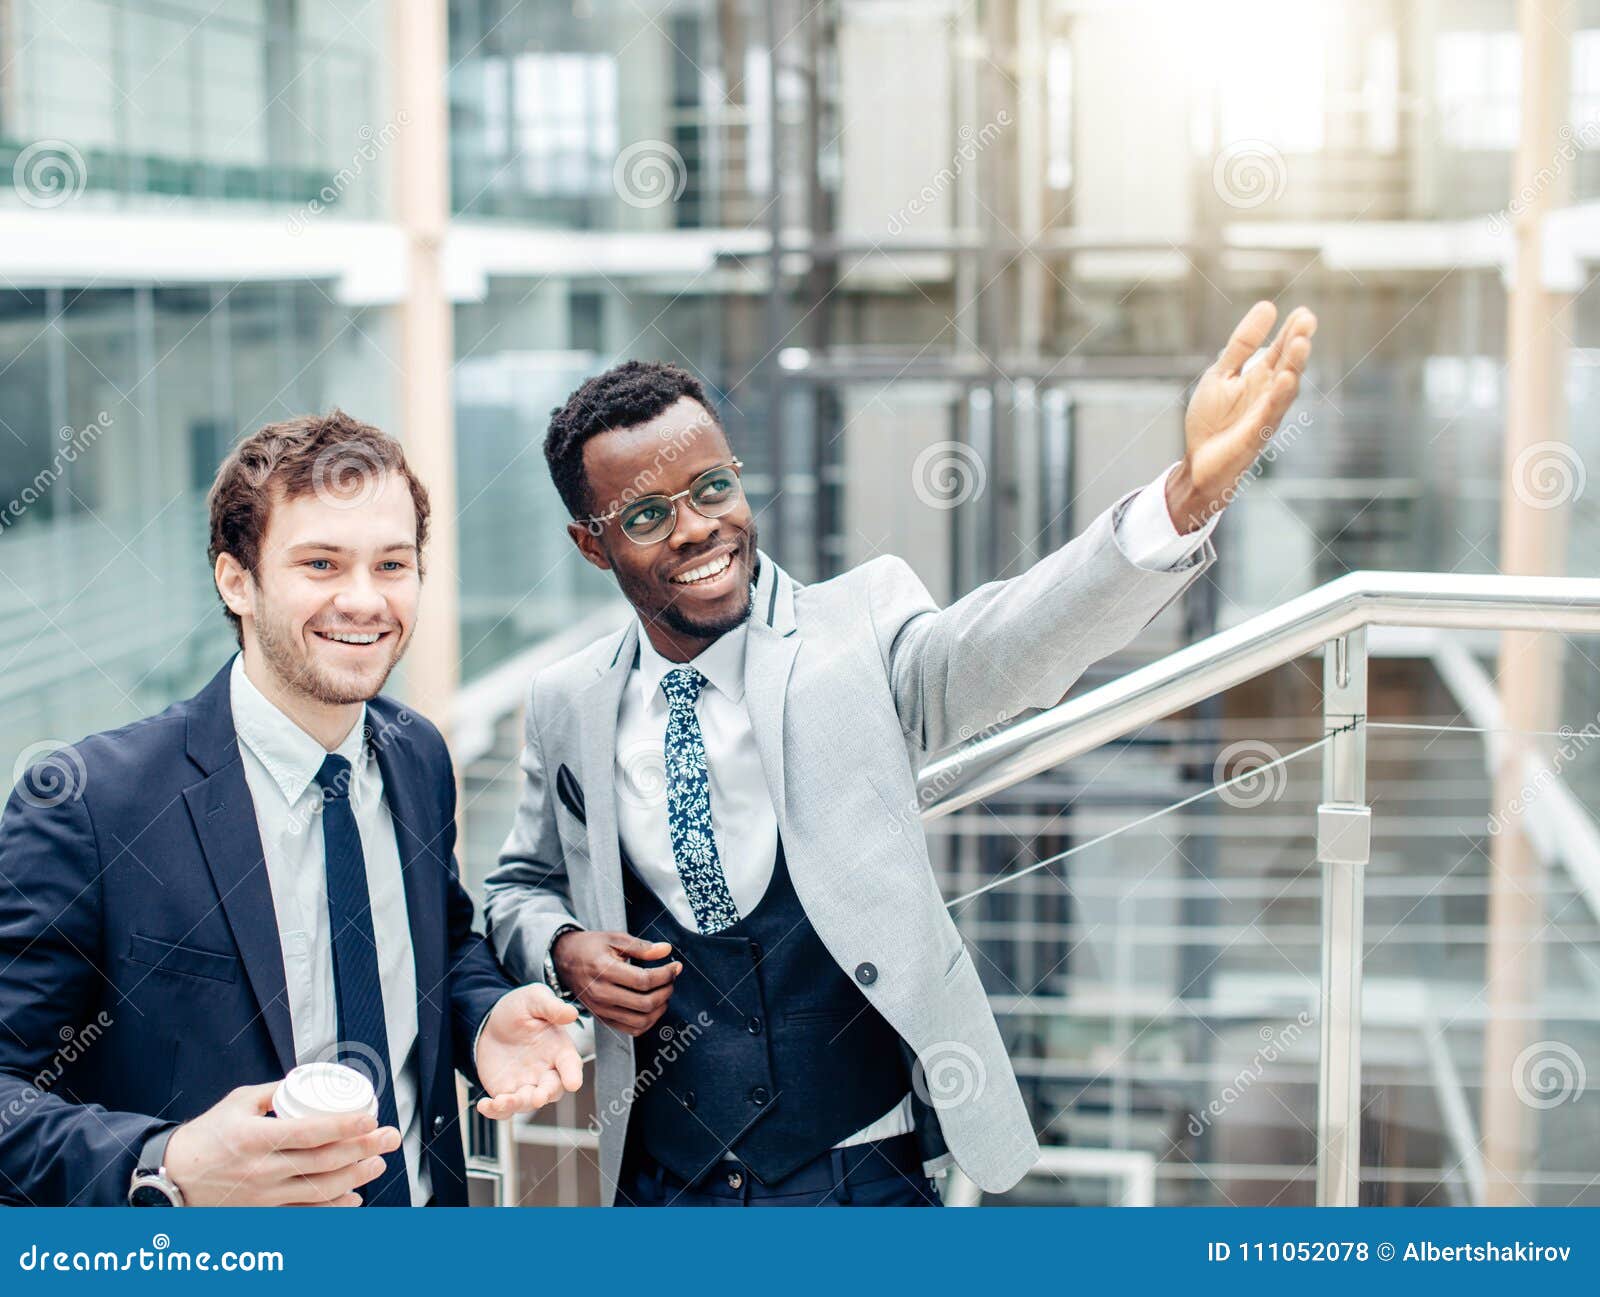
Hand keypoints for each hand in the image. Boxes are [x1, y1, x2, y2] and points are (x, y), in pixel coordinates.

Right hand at [163, 1082, 399, 1205]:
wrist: (172, 1178)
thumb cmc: (205, 1136)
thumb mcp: (238, 1102)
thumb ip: (276, 1092)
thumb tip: (310, 1081)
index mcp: (255, 1138)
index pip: (311, 1133)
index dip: (345, 1126)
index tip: (370, 1118)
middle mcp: (262, 1171)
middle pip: (324, 1162)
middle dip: (364, 1149)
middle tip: (389, 1137)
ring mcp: (263, 1197)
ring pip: (321, 1191)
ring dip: (356, 1177)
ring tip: (378, 1162)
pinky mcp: (263, 1214)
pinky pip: (306, 1214)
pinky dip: (333, 1208)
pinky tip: (353, 1197)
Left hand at [474, 983, 585, 1118]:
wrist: (490, 1022)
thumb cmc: (519, 1009)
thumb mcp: (534, 999)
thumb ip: (551, 1006)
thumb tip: (571, 1013)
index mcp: (558, 1049)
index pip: (570, 1064)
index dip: (573, 1075)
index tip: (573, 1084)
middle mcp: (546, 1071)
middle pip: (552, 1089)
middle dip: (545, 1095)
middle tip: (537, 1097)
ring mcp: (526, 1084)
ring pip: (527, 1103)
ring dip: (518, 1104)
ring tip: (502, 1100)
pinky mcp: (506, 1092)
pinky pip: (504, 1109)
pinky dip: (496, 1111)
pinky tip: (484, 1105)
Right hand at [552, 929, 679, 1037]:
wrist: (564, 961)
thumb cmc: (590, 947)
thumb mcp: (614, 939)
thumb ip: (641, 947)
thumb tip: (666, 950)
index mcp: (603, 970)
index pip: (643, 980)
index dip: (665, 974)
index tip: (675, 967)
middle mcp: (601, 994)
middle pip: (644, 1003)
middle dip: (666, 991)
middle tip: (671, 979)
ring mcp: (601, 1010)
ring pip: (641, 1020)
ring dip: (660, 1008)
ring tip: (664, 992)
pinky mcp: (603, 1019)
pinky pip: (631, 1029)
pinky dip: (648, 1021)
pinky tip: (654, 1006)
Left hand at [1168, 300, 1316, 532]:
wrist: (1199, 462)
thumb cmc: (1211, 420)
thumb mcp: (1222, 373)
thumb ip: (1242, 344)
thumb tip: (1267, 306)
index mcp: (1261, 377)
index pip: (1280, 349)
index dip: (1291, 331)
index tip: (1301, 312)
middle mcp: (1269, 393)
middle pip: (1288, 364)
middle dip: (1297, 343)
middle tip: (1307, 320)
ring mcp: (1266, 414)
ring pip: (1286, 387)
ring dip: (1294, 366)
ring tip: (1301, 342)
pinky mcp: (1257, 434)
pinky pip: (1270, 413)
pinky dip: (1277, 397)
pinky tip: (1284, 379)